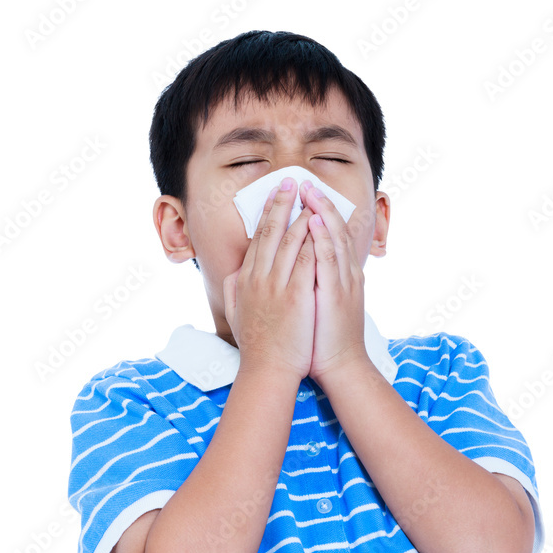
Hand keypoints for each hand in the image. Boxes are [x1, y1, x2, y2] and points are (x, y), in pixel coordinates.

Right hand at [223, 178, 315, 380]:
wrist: (268, 371)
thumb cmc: (257, 347)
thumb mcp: (234, 315)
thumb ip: (232, 291)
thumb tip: (234, 273)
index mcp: (246, 281)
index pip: (258, 238)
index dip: (268, 213)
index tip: (276, 196)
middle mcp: (259, 278)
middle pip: (271, 231)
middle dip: (282, 203)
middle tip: (291, 181)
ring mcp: (277, 286)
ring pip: (290, 240)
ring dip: (300, 213)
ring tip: (310, 195)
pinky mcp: (296, 296)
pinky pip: (306, 259)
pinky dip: (312, 238)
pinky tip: (320, 222)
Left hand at [300, 181, 368, 384]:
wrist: (340, 366)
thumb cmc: (323, 340)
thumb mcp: (316, 304)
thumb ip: (308, 283)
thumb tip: (293, 271)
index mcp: (338, 275)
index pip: (328, 236)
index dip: (316, 212)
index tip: (301, 194)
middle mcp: (344, 274)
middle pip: (333, 230)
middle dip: (318, 204)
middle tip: (303, 182)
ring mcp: (342, 283)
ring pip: (334, 239)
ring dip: (321, 212)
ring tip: (308, 191)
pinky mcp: (336, 294)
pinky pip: (329, 261)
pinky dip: (322, 239)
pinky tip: (312, 223)